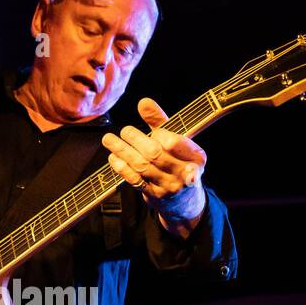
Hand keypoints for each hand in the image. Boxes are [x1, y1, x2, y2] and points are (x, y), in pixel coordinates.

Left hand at [102, 97, 206, 225]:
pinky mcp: (154, 196)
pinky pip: (135, 180)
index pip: (174, 143)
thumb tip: (143, 102)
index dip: (159, 135)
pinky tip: (114, 157)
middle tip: (125, 131)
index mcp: (195, 157)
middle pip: (155, 154)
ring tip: (109, 140)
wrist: (184, 201)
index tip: (152, 131)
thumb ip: (160, 121)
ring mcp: (168, 187)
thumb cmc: (179, 163)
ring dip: (123, 151)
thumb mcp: (177, 142)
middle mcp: (184, 173)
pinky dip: (122, 167)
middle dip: (136, 140)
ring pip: (142, 166)